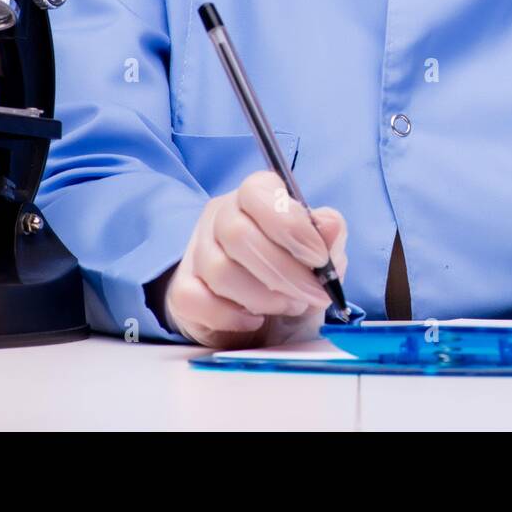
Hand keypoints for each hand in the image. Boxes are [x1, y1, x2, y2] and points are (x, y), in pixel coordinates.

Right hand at [162, 171, 347, 348]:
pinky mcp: (181, 289)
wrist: (263, 318)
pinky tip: (253, 319)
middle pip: (238, 234)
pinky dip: (231, 316)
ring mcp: (196, 251)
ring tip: (286, 305)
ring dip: (263, 297)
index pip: (258, 192)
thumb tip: (330, 225)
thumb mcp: (321, 256)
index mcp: (255, 195)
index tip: (319, 259)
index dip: (291, 225)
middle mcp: (220, 216)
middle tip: (311, 294)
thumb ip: (329, 238)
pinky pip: (195, 300)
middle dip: (284, 272)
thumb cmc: (293, 274)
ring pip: (220, 270)